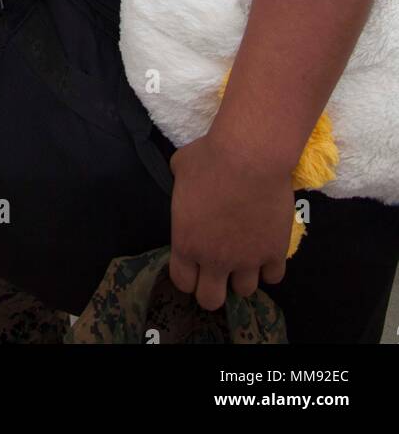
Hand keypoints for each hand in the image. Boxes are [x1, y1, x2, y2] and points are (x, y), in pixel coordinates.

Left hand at [168, 133, 294, 310]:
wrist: (250, 156)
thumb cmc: (210, 158)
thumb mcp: (181, 167)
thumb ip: (181, 184)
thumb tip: (185, 177)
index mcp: (186, 243)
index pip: (182, 281)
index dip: (187, 275)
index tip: (193, 265)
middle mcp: (215, 259)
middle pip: (211, 300)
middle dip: (213, 287)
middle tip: (218, 268)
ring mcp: (247, 260)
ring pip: (244, 291)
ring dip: (243, 276)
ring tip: (245, 256)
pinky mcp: (274, 252)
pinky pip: (274, 276)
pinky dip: (270, 267)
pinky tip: (267, 250)